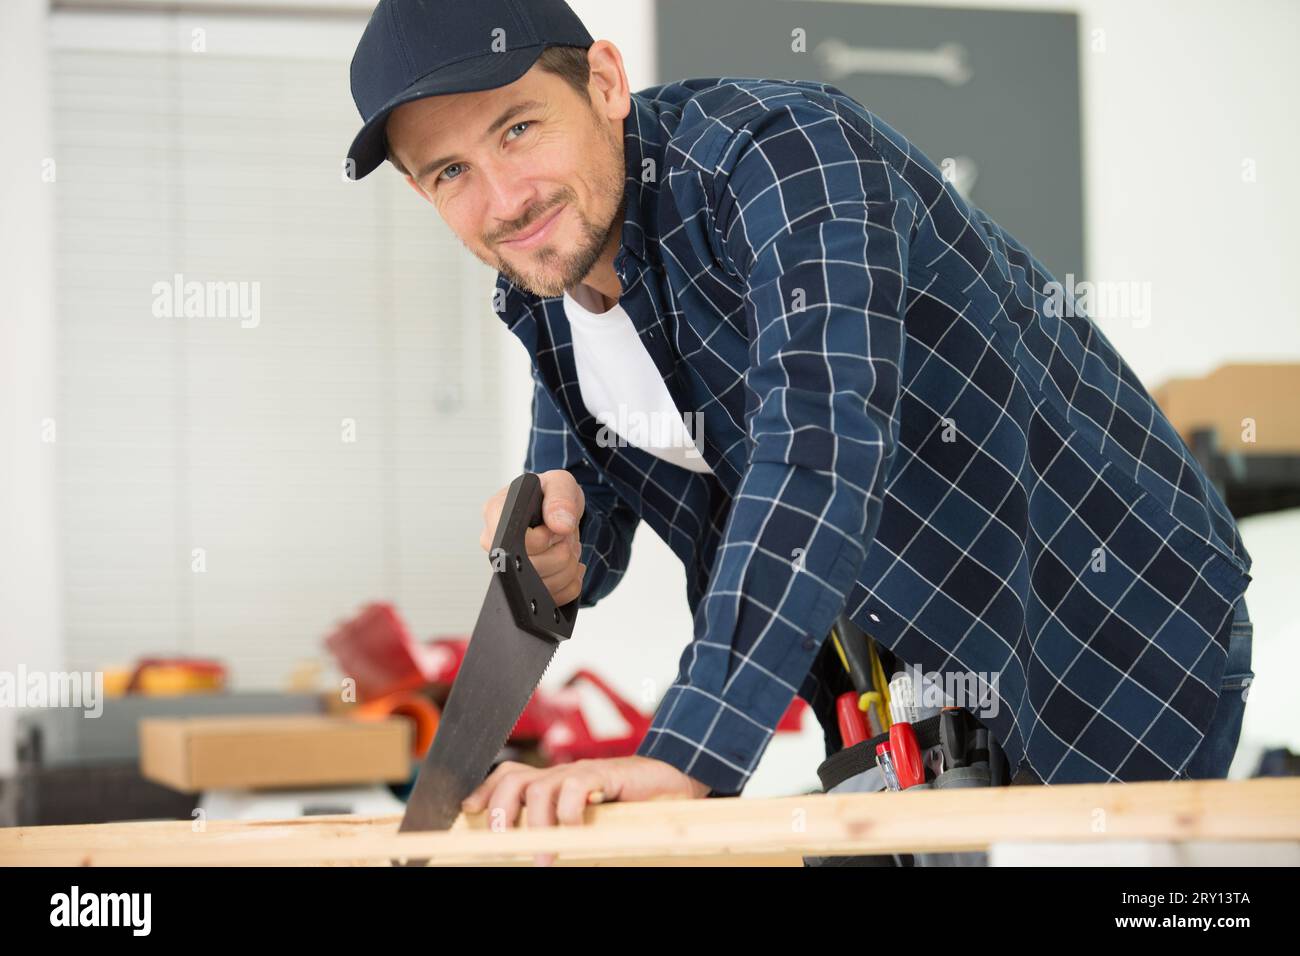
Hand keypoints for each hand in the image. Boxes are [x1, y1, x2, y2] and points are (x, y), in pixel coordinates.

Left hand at [461, 756, 711, 865]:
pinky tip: (574, 831)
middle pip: (513, 779)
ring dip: (536, 825)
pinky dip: (568, 812)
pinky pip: (575, 786)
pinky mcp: (603, 773)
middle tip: (503, 843)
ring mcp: (581, 772)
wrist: (671, 779)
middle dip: (501, 811)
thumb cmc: (630, 804)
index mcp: (554, 782)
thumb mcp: (589, 816)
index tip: (469, 810)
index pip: (509, 776)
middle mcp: (561, 774)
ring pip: (539, 787)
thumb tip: (538, 850)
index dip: (486, 790)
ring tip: (543, 858)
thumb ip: (563, 825)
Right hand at [480, 469, 586, 604]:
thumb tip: (560, 524)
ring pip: (544, 587)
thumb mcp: (561, 484)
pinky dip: (570, 583)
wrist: (557, 512)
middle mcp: (496, 542)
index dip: (543, 539)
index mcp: (496, 513)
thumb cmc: (551, 495)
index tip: (553, 527)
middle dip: (561, 552)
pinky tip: (567, 564)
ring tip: (564, 546)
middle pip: (532, 569)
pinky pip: (553, 598)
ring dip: (567, 566)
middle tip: (562, 535)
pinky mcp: (522, 585)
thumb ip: (560, 498)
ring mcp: (507, 567)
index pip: (514, 542)